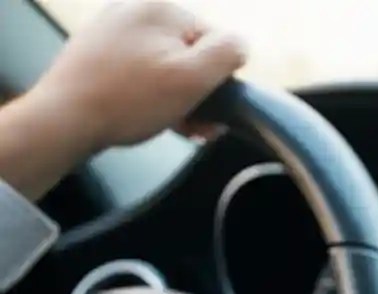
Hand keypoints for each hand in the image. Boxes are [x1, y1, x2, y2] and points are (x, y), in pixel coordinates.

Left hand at [28, 1, 245, 151]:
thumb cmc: (130, 101)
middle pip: (188, 53)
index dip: (217, 79)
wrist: (64, 119)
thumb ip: (228, 54)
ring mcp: (112, 28)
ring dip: (177, 96)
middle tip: (195, 126)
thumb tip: (241, 45)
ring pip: (164, 64)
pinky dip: (150, 92)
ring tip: (174, 124)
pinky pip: (139, 69)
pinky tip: (149, 115)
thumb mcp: (193, 78)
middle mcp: (134, 9)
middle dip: (197, 91)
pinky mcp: (96, 50)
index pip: (215, 42)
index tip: (209, 110)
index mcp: (161, 8)